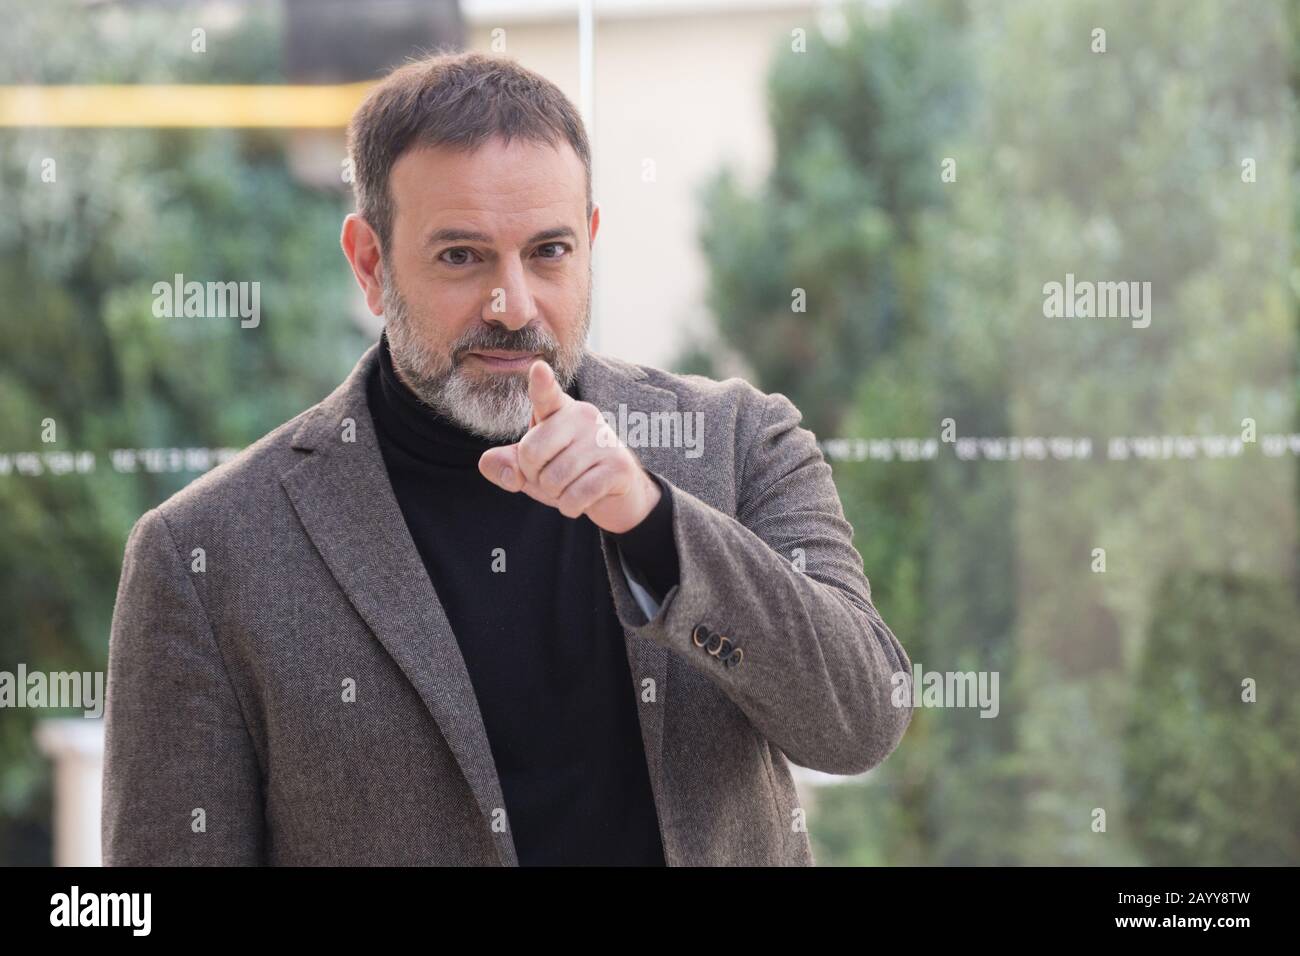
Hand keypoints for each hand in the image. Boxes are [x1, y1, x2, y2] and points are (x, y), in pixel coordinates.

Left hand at [478, 360, 661, 533]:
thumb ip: (506, 464)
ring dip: (555, 495)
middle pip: (531, 452)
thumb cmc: (568, 474)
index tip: (539, 368)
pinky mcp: (619, 466)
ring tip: (571, 486)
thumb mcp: (532, 468)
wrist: (617, 494)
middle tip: (554, 476)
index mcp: (558, 410)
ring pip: (554, 479)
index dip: (541, 383)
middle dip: (534, 476)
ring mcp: (603, 440)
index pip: (546, 394)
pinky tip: (582, 499)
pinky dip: (571, 507)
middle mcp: (583, 416)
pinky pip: (576, 496)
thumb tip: (500, 469)